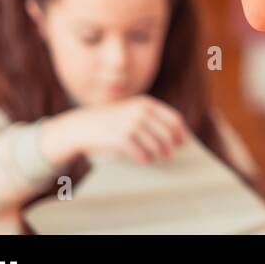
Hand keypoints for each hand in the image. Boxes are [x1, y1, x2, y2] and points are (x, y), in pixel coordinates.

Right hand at [41, 96, 188, 165]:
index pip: (173, 118)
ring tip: (159, 157)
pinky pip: (142, 153)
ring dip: (160, 154)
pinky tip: (145, 160)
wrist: (81, 126)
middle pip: (167, 133)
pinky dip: (145, 159)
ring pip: (156, 145)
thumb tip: (172, 131)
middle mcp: (141, 112)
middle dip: (171, 145)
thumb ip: (148, 115)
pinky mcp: (122, 139)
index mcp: (145, 103)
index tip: (182, 141)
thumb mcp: (130, 109)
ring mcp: (131, 124)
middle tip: (170, 153)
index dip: (180, 131)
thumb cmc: (108, 121)